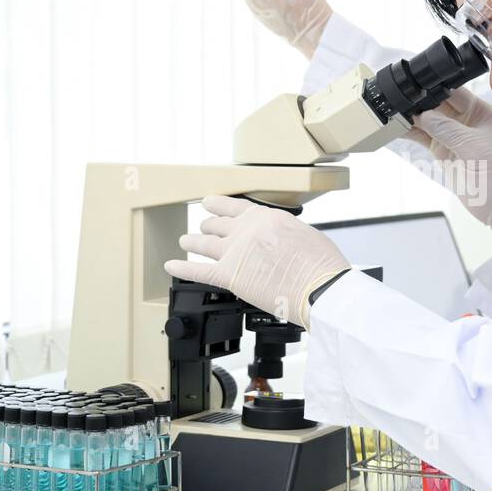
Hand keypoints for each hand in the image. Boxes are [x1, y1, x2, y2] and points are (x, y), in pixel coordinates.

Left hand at [164, 195, 349, 328]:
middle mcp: (246, 229)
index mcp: (265, 216)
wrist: (319, 287)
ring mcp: (235, 251)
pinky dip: (180, 267)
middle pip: (217, 224)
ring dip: (192, 240)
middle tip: (202, 228)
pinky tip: (170, 266)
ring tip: (185, 240)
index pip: (235, 207)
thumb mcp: (303, 234)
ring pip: (203, 243)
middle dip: (208, 226)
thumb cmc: (320, 265)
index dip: (219, 206)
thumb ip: (282, 233)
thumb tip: (276, 241)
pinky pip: (196, 270)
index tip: (211, 204)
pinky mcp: (229, 275)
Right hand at [405, 88, 491, 239]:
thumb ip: (447, 129)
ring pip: (426, 119)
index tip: (414, 86)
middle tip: (396, 99)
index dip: (435, 87)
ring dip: (410, 116)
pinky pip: (422, 136)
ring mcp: (452, 134)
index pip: (454, 91)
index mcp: (480, 111)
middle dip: (418, 101)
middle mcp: (465, 119)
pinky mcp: (442, 149)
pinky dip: (409, 132)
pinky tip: (394, 127)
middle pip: (436, 103)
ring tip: (390, 111)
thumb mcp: (473, 147)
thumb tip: (421, 114)